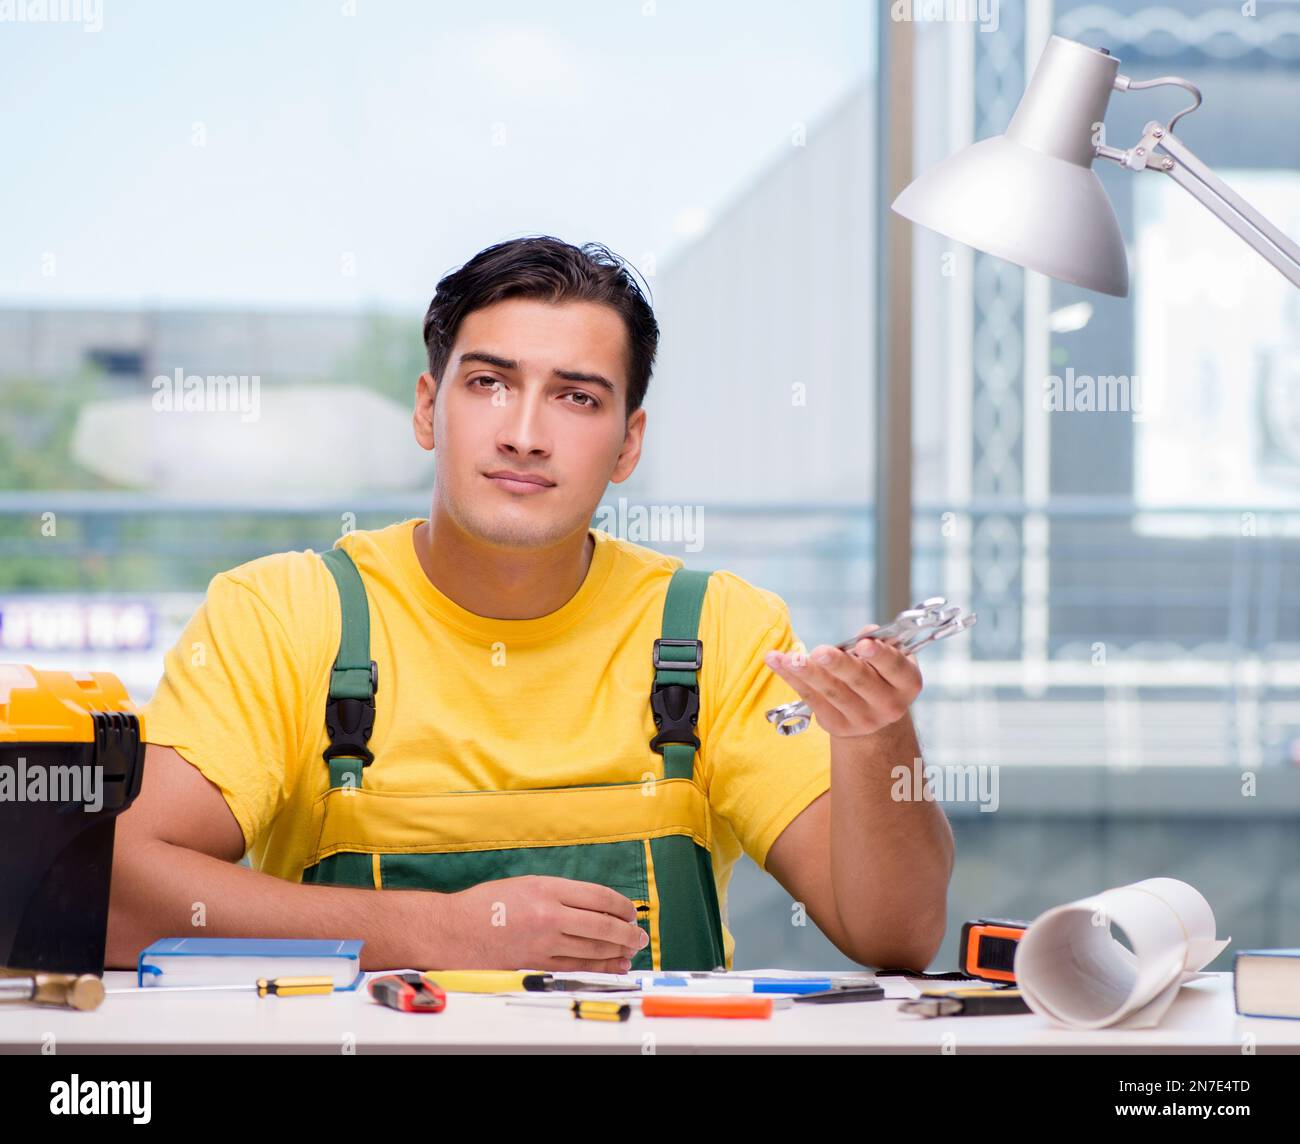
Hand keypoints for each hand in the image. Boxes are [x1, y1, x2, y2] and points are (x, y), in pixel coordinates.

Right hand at [436, 875, 648, 971]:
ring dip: (617, 953)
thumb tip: (597, 906)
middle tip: (640, 936)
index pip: (599, 897)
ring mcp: (543, 943)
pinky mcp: (536, 964)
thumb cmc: (487, 905)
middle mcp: (548, 914)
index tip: (631, 912)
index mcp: (547, 888)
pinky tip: (612, 967)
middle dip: (626, 933)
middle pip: (602, 925)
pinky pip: (576, 967)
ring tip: (631, 952)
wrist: (453, 930)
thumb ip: (560, 894)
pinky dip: (599, 968)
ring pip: (593, 949)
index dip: (622, 906)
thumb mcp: (526, 885)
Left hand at [763, 625, 922, 739]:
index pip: (896, 668)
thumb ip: (880, 644)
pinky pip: (810, 697)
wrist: (874, 718)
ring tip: (788, 658)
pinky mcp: (835, 724)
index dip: (881, 656)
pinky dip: (791, 678)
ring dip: (806, 672)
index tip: (863, 643)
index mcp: (907, 684)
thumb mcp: (890, 660)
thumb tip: (866, 632)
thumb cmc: (881, 676)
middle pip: (860, 681)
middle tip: (820, 651)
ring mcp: (861, 719)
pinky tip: (776, 661)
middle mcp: (888, 706)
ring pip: (830, 691)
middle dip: (838, 665)